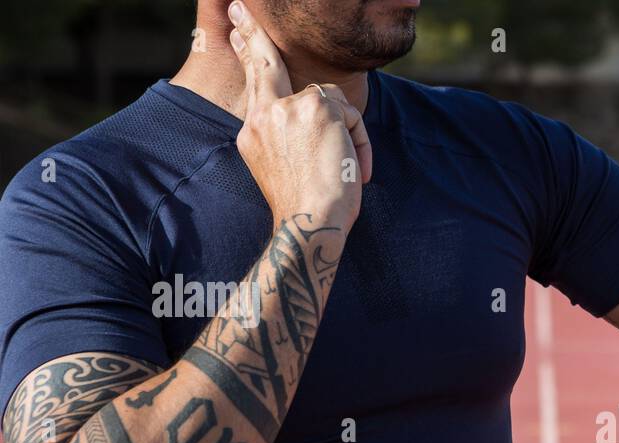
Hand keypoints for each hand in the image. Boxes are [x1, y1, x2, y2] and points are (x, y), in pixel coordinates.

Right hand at [228, 1, 370, 229]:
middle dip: (254, 33)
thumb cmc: (306, 208)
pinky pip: (349, 113)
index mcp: (254, 132)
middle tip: (241, 7)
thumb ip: (285, 134)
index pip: (252, 85)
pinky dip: (358, 141)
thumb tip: (308, 107)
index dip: (247, 53)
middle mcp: (264, 115)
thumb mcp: (284, 168)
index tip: (237, 29)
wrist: (310, 223)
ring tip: (344, 169)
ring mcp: (288, 108)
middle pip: (266, 63)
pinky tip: (352, 169)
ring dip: (345, 133)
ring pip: (328, 100)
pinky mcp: (316, 107)